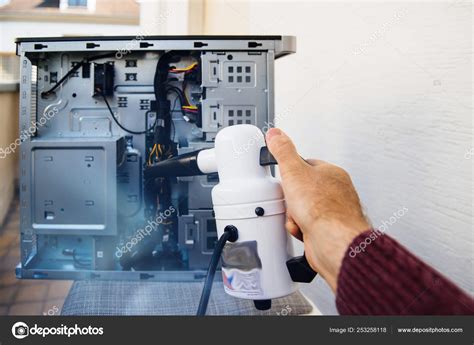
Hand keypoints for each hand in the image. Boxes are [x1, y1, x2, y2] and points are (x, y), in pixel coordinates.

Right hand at [266, 128, 369, 291]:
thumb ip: (283, 151)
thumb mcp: (294, 171)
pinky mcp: (326, 229)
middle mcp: (335, 192)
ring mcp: (332, 212)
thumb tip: (276, 134)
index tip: (286, 175)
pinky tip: (303, 228)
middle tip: (293, 199)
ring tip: (300, 216)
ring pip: (302, 208)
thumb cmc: (324, 209)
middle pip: (301, 189)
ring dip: (294, 215)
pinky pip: (305, 225)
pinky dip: (299, 228)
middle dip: (292, 198)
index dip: (292, 171)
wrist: (333, 242)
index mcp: (332, 173)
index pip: (307, 164)